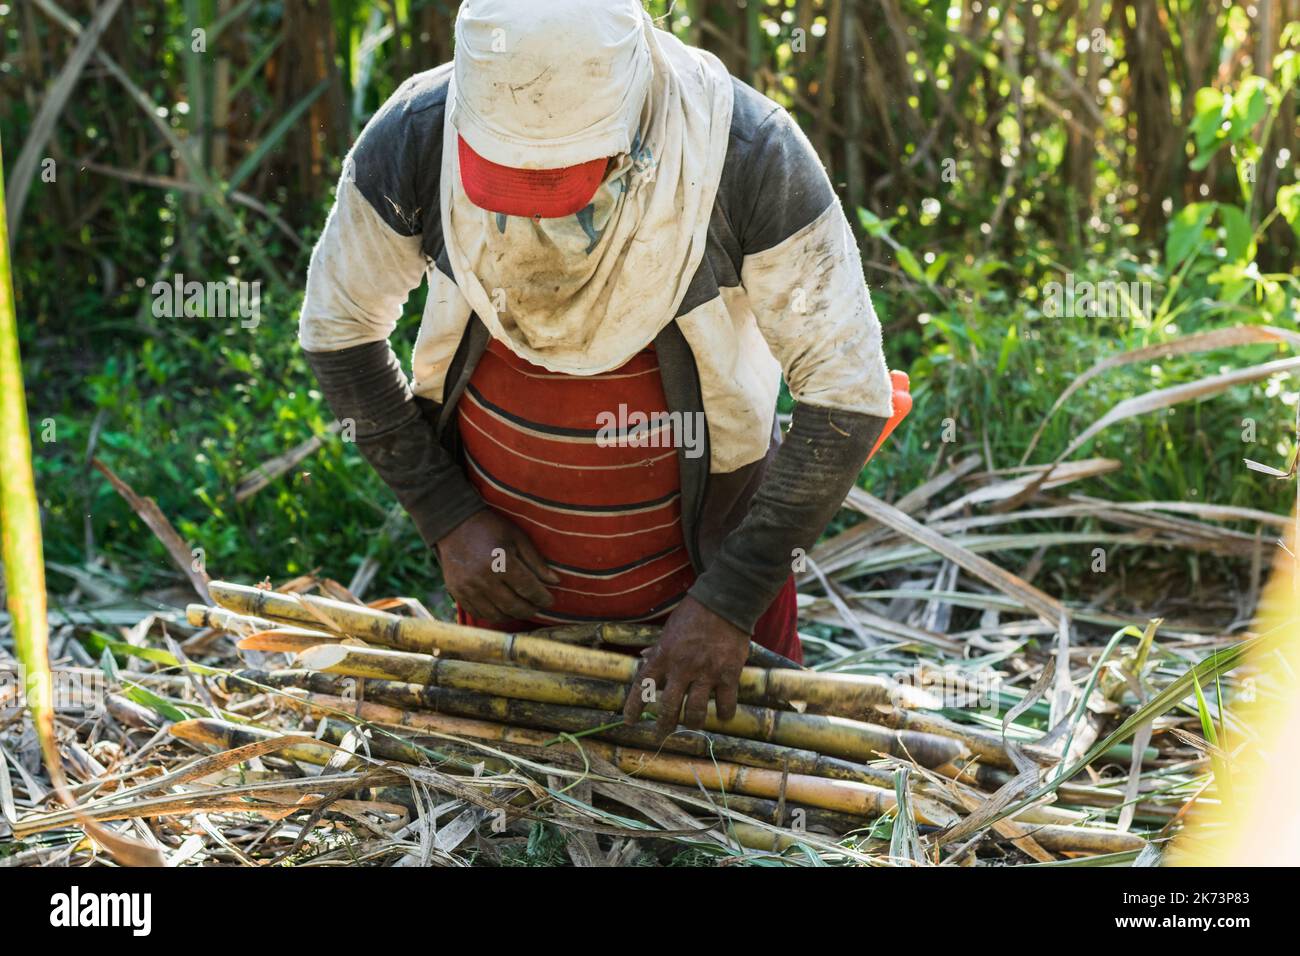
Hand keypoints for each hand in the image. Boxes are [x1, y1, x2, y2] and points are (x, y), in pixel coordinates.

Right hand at [435, 510, 558, 623]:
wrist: (454, 525)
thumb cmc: (490, 528)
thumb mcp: (517, 537)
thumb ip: (535, 561)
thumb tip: (555, 581)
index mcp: (501, 562)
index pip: (528, 588)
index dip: (542, 597)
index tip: (549, 600)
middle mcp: (483, 579)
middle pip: (513, 605)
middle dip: (530, 609)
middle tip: (538, 607)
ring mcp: (468, 588)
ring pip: (496, 614)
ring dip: (512, 615)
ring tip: (522, 609)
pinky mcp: (457, 593)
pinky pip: (478, 613)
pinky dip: (492, 615)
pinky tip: (502, 609)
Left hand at [621, 596, 749, 739]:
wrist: (724, 603)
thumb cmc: (693, 615)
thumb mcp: (668, 630)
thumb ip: (658, 649)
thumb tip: (643, 657)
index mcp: (663, 656)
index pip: (642, 687)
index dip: (634, 707)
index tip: (629, 721)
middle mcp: (682, 668)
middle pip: (669, 707)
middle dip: (664, 726)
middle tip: (662, 734)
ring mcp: (706, 673)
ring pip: (696, 712)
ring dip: (693, 723)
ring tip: (692, 725)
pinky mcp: (728, 674)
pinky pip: (726, 703)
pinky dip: (724, 714)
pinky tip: (723, 716)